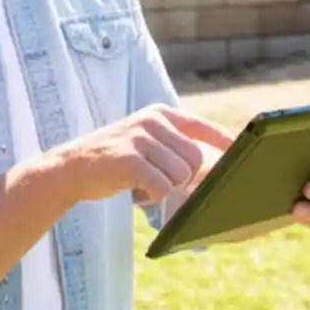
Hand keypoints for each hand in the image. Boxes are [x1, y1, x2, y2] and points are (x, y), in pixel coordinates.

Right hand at [53, 104, 235, 205]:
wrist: (70, 168)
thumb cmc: (113, 159)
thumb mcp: (143, 140)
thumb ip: (172, 144)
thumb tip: (209, 163)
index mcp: (159, 113)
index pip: (200, 126)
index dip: (222, 140)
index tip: (239, 152)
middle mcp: (152, 121)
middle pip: (195, 158)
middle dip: (183, 178)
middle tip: (159, 182)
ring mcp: (140, 138)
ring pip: (180, 175)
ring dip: (164, 189)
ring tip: (142, 183)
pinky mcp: (129, 159)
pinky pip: (161, 186)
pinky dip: (151, 196)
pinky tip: (133, 191)